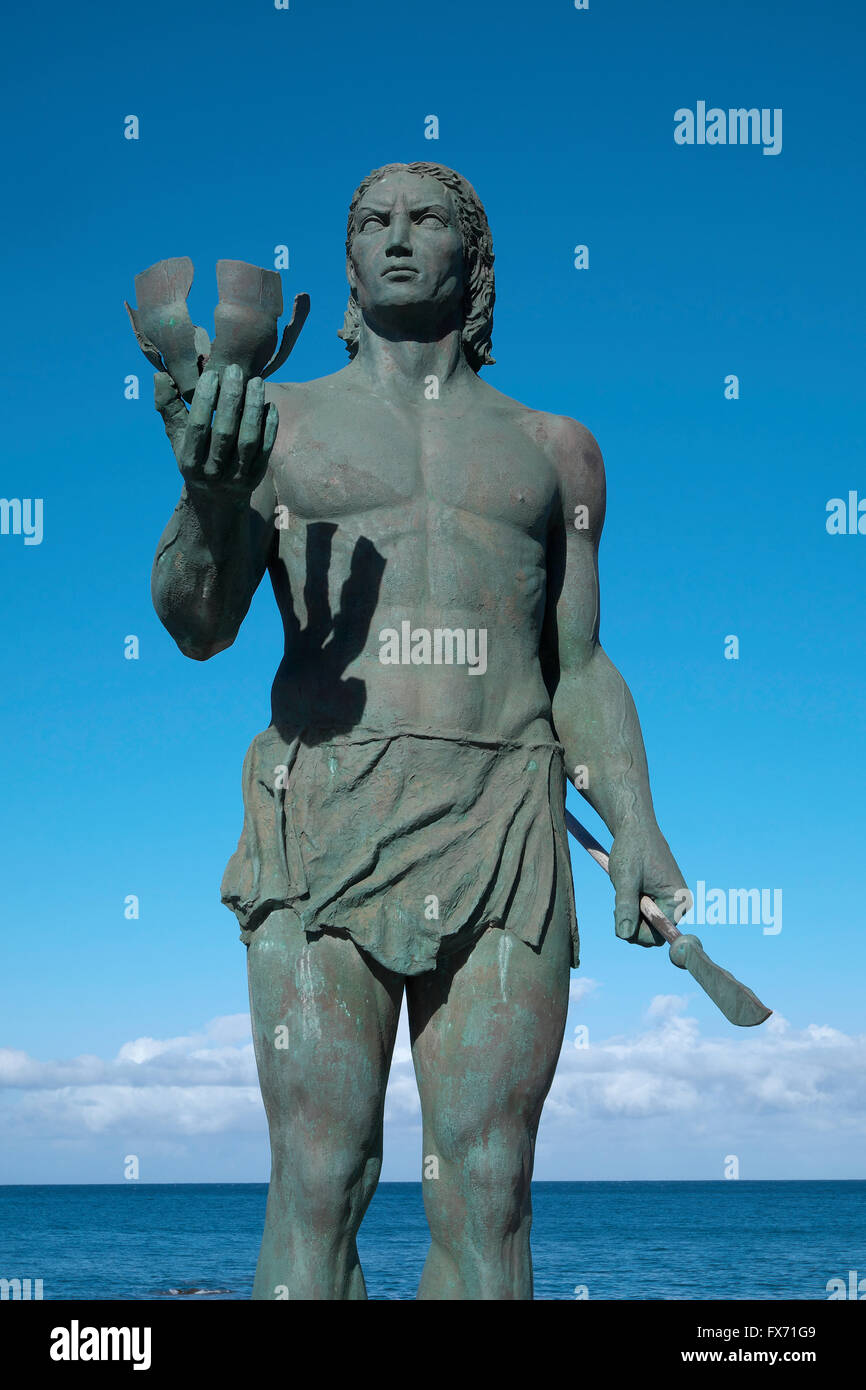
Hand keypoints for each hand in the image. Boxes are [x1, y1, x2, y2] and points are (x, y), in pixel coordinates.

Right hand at [154, 363, 277, 497]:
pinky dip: (269, 426)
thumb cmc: (195, 457)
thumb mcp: (177, 437)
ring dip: (253, 408)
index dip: (204, 400)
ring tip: (256, 381)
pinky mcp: (256, 477)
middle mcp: (213, 471)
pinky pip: (266, 449)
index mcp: (190, 460)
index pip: (197, 427)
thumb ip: (169, 407)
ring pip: (248, 440)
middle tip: (235, 370)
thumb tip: (160, 375)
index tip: (211, 374)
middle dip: (230, 399)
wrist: (216, 500)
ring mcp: (237, 476)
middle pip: (225, 432)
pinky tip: (270, 404)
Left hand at [608, 819, 691, 946]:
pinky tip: (627, 890)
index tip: (620, 917)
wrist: (634, 826)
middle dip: (632, 923)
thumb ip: (625, 907)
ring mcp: (671, 899)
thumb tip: (625, 935)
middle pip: (653, 933)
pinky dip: (632, 906)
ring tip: (623, 891)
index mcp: (678, 900)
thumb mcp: (625, 878)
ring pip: (646, 923)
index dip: (637, 933)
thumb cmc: (632, 849)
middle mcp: (679, 903)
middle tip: (617, 902)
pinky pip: (646, 913)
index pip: (659, 935)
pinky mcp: (661, 895)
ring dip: (630, 913)